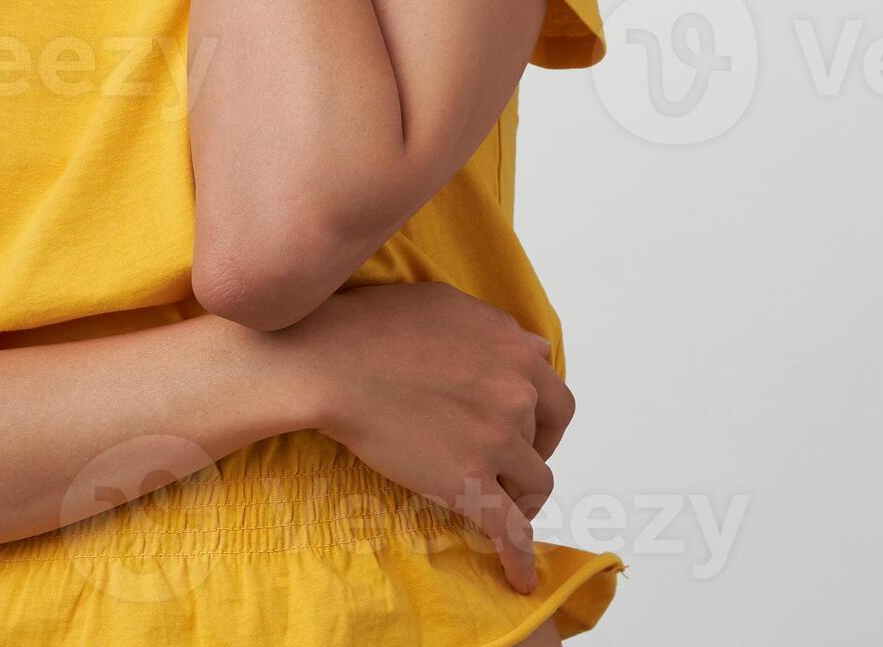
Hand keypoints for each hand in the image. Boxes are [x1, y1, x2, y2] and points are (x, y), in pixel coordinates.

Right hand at [279, 280, 570, 596]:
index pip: (555, 397)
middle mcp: (516, 393)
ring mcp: (495, 441)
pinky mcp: (469, 483)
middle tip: (503, 465)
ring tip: (494, 504)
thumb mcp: (446, 304)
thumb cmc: (374, 325)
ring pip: (533, 484)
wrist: (327, 362)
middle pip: (543, 441)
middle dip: (531, 455)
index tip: (523, 433)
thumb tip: (538, 348)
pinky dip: (519, 556)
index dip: (542, 421)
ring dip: (519, 496)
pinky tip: (521, 578)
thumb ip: (499, 329)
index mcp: (515, 351)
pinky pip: (510, 529)